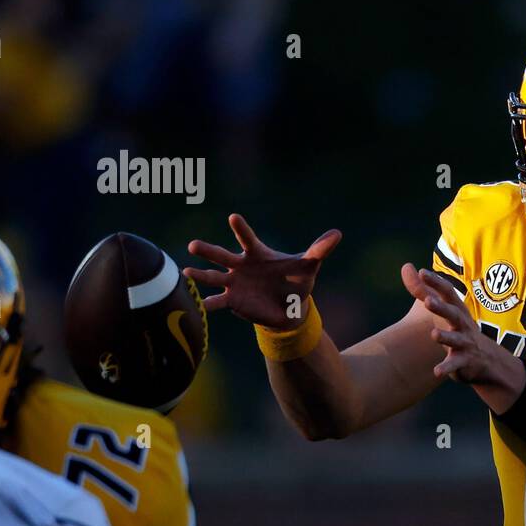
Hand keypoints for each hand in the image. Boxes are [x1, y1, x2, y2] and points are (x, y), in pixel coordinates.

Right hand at [185, 214, 340, 329]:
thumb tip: (338, 234)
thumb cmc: (296, 280)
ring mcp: (234, 283)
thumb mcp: (309, 266)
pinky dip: (210, 302)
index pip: (247, 238)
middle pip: (222, 255)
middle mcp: (241, 266)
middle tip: (193, 245)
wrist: (290, 307)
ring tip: (187, 272)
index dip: (240, 229)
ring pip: (214, 277)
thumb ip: (319, 250)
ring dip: (201, 275)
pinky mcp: (233, 301)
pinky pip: (219, 301)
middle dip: (208, 251)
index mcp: (257, 253)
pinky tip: (203, 303)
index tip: (232, 218)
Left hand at [401, 263, 524, 411]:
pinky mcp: (464, 361)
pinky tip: (437, 372)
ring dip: (445, 337)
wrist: (485, 360)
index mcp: (457, 309)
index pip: (448, 292)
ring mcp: (465, 343)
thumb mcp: (444, 309)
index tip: (422, 273)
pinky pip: (455, 364)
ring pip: (455, 339)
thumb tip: (406, 267)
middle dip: (441, 308)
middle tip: (427, 301)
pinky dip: (447, 367)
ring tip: (433, 335)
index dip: (436, 283)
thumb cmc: (459, 329)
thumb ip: (422, 290)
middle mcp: (463, 324)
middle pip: (453, 314)